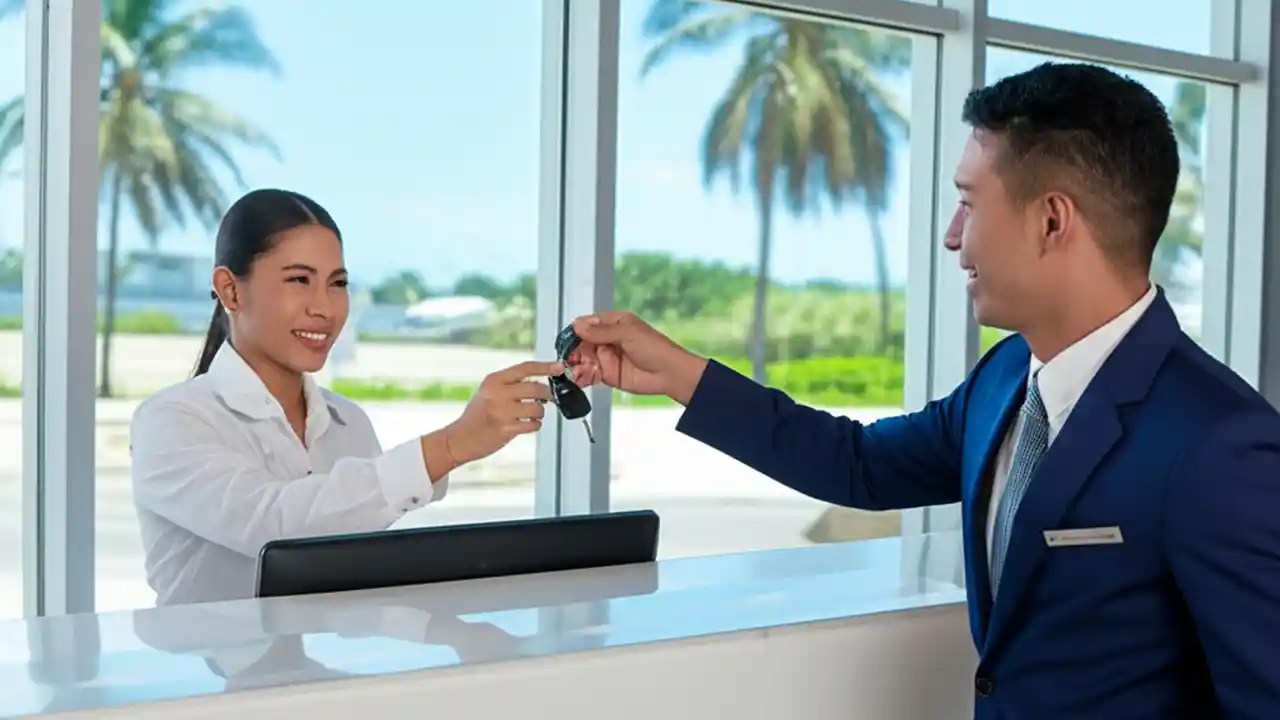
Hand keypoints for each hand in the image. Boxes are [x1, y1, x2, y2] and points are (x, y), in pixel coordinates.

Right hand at [442, 360, 560, 464]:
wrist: (460, 438)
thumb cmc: (477, 415)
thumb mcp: (488, 391)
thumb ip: (510, 385)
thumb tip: (539, 381)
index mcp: (494, 380)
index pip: (525, 367)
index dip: (545, 366)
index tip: (558, 367)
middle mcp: (497, 393)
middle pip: (536, 387)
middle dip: (547, 395)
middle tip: (546, 399)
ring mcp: (500, 411)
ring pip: (537, 407)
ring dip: (540, 412)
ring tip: (533, 415)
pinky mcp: (505, 429)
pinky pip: (533, 424)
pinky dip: (535, 424)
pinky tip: (528, 424)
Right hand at [567, 311, 707, 403]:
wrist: (670, 374)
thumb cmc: (654, 348)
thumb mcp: (627, 334)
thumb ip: (601, 332)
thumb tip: (577, 326)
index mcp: (614, 323)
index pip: (588, 324)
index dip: (576, 331)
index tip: (567, 339)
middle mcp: (607, 339)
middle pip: (582, 342)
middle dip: (573, 350)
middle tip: (567, 358)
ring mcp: (607, 357)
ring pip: (584, 359)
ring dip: (575, 364)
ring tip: (570, 370)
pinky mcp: (607, 374)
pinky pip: (590, 374)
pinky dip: (582, 376)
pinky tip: (577, 379)